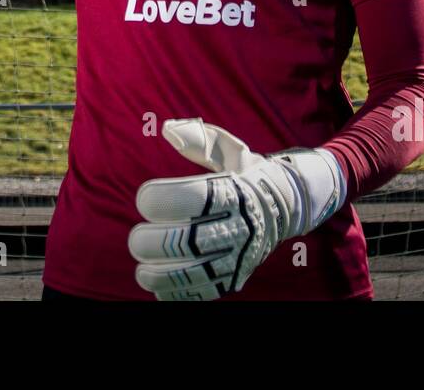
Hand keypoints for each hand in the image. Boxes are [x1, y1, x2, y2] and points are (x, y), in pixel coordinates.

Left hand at [128, 118, 345, 299]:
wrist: (287, 207)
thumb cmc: (246, 173)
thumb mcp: (229, 150)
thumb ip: (198, 139)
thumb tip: (167, 129)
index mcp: (235, 192)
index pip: (193, 198)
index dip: (161, 199)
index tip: (144, 198)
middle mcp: (240, 226)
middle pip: (186, 241)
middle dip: (151, 242)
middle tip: (137, 237)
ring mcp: (239, 256)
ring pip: (193, 273)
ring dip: (159, 274)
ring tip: (142, 268)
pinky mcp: (236, 276)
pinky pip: (202, 293)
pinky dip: (175, 292)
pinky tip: (159, 282)